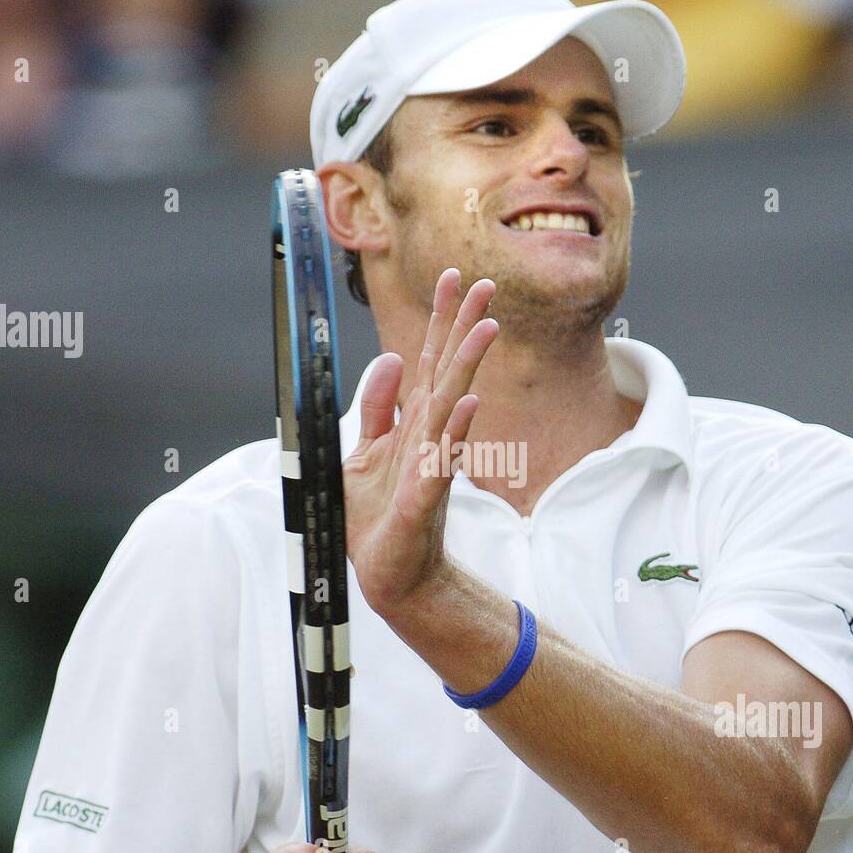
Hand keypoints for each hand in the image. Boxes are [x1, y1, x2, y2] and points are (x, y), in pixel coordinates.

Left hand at [343, 268, 497, 615]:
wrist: (390, 573)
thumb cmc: (378, 518)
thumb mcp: (364, 452)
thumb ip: (377, 408)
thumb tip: (390, 359)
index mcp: (412, 424)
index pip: (429, 361)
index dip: (440, 320)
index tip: (451, 278)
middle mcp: (427, 437)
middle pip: (447, 371)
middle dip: (464, 327)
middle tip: (485, 283)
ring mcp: (430, 464)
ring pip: (450, 406)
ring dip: (469, 366)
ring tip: (488, 327)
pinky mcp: (424, 497)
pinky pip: (441, 460)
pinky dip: (454, 432)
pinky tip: (467, 403)